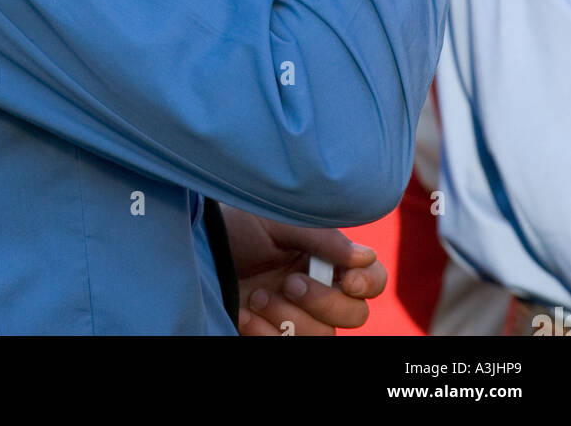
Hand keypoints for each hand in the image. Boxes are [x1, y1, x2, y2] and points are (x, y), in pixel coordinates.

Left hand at [221, 205, 386, 336]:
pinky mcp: (274, 333)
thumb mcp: (278, 222)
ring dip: (290, 318)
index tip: (348, 280)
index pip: (371, 278)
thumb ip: (322, 238)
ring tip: (259, 296)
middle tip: (290, 282)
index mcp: (326, 258)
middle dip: (324, 302)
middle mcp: (319, 289)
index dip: (368, 283)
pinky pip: (288, 347)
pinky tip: (246, 313)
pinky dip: (267, 333)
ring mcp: (297, 315)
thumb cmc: (239, 225)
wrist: (198, 248)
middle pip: (354, 315)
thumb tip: (365, 257)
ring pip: (323, 336)